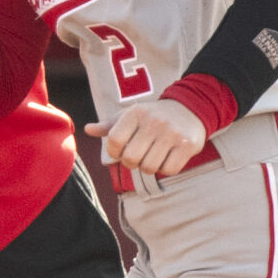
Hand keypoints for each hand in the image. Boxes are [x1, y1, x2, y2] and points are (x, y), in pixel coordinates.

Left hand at [85, 99, 207, 175]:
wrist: (190, 108)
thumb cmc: (153, 116)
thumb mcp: (131, 116)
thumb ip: (109, 125)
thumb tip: (87, 129)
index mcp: (136, 113)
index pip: (114, 141)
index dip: (114, 153)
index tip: (121, 151)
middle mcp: (153, 121)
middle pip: (131, 158)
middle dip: (131, 163)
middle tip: (138, 156)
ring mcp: (171, 133)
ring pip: (149, 167)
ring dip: (148, 167)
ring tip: (152, 156)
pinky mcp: (187, 145)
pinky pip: (169, 170)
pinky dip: (166, 169)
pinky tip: (167, 158)